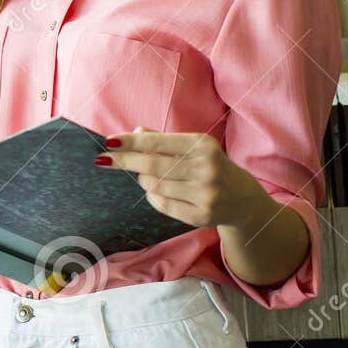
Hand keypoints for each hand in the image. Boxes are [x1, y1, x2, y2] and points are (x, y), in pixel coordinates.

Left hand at [95, 127, 267, 228]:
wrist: (243, 199)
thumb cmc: (210, 166)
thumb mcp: (193, 147)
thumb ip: (164, 140)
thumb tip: (136, 132)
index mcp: (203, 145)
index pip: (157, 142)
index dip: (130, 142)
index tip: (107, 142)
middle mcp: (206, 168)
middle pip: (152, 166)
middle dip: (124, 161)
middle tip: (103, 160)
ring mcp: (205, 194)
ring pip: (154, 186)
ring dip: (143, 180)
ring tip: (146, 176)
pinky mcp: (201, 216)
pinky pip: (162, 205)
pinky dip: (152, 197)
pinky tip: (155, 191)